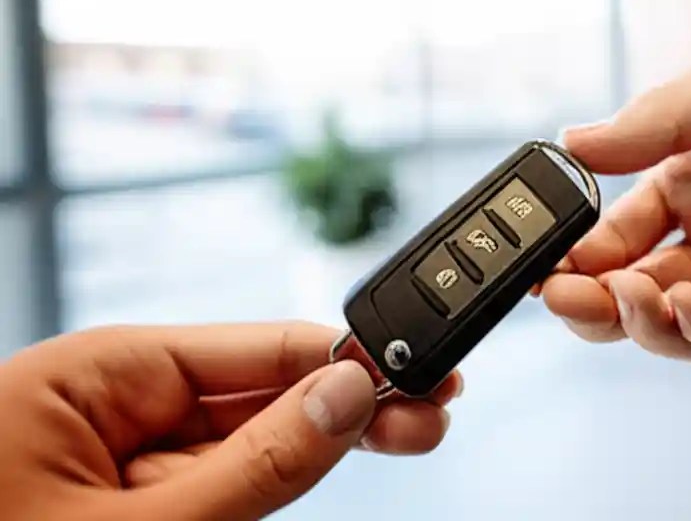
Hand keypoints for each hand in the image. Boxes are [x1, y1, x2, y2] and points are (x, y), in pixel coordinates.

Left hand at [0, 322, 461, 519]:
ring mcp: (113, 464)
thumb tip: (347, 398)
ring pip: (241, 451)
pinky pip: (207, 492)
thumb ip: (252, 466)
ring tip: (405, 441)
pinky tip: (311, 480)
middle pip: (258, 393)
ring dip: (314, 453)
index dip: (344, 357)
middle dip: (345, 407)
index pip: (251, 347)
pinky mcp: (117, 508)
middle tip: (434, 416)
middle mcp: (107, 407)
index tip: (422, 372)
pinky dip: (260, 496)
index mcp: (95, 376)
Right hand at [540, 0, 690, 361]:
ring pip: (684, 325)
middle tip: (561, 295)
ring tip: (627, 295)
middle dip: (591, 305)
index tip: (537, 259)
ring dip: (642, 324)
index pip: (613, 235)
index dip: (572, 254)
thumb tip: (573, 142)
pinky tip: (684, 304)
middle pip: (637, 293)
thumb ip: (661, 121)